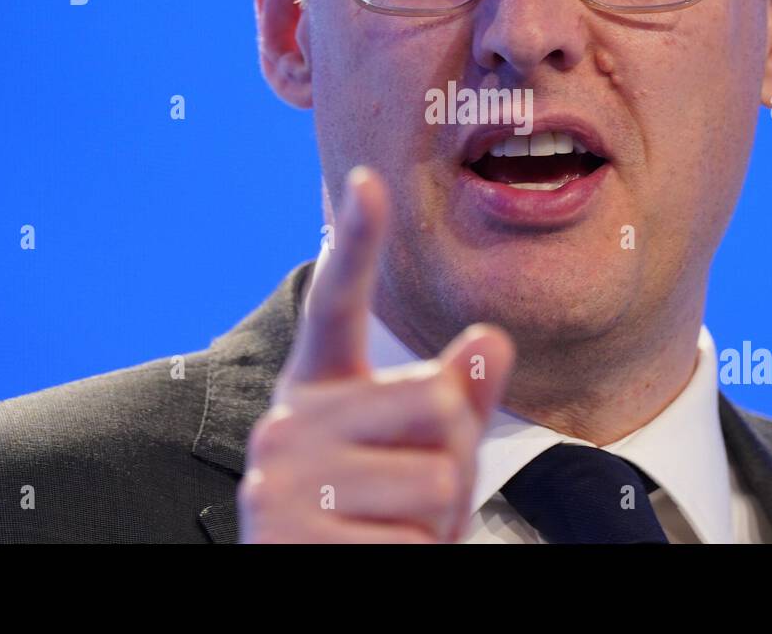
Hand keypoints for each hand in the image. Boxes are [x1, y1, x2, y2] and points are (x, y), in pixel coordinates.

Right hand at [238, 165, 514, 542]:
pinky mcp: (290, 535)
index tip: (367, 180)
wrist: (316, 593)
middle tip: (414, 498)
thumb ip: (456, 396)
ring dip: (438, 519)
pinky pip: (414, 537)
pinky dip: (415, 559)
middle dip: (455, 459)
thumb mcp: (422, 452)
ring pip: (437, 475)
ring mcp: (280, 478)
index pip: (339, 302)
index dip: (357, 241)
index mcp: (318, 385)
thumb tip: (491, 337)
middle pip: (438, 401)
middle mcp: (287, 421)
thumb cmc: (377, 518)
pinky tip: (377, 558)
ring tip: (392, 532)